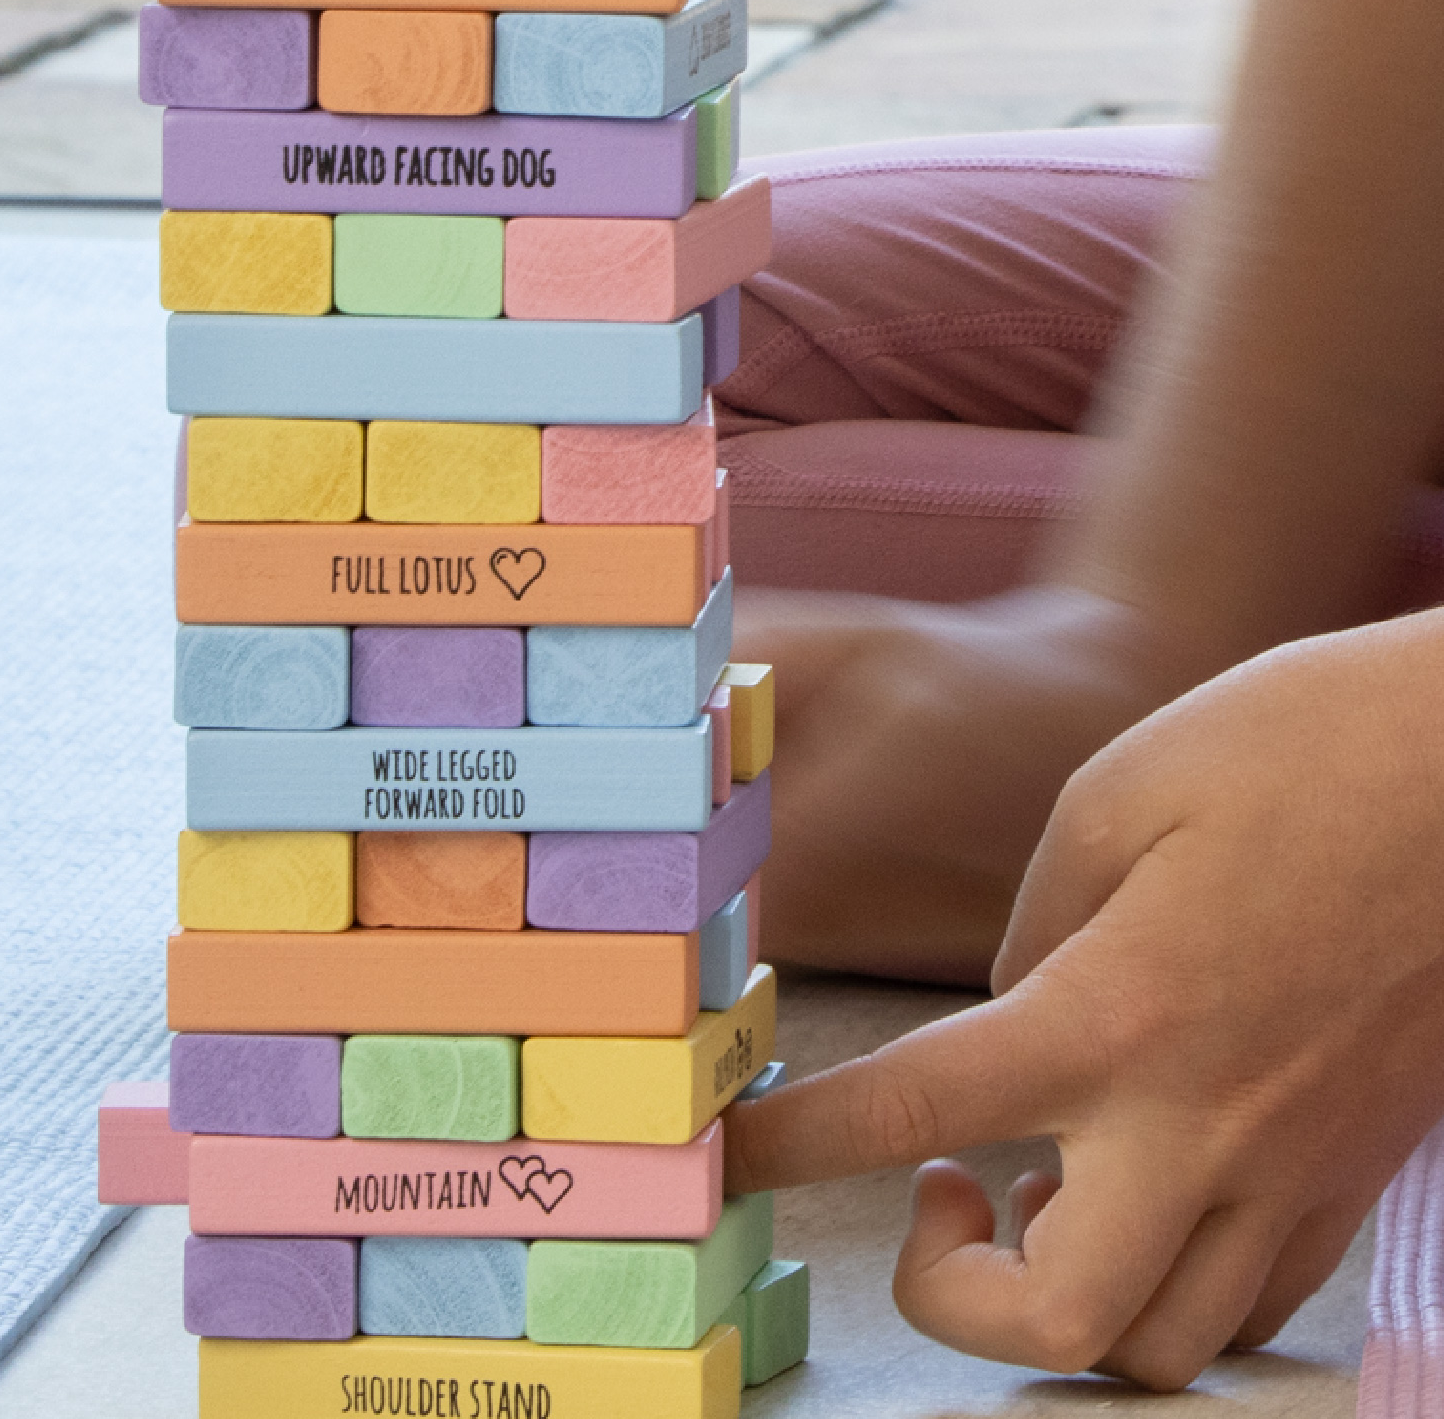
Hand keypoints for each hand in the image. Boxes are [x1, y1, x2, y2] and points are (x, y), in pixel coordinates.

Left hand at [726, 611, 1443, 1387]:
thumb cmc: (1300, 747)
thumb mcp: (1117, 796)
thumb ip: (1034, 932)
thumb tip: (1006, 1018)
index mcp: (1115, 1013)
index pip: (911, 1113)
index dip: (794, 1149)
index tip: (729, 1161)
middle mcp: (1206, 1126)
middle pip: (1058, 1323)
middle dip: (954, 1299)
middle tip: (938, 1189)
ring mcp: (1298, 1171)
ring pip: (1165, 1344)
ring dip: (1067, 1295)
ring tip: (1038, 1179)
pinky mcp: (1362, 1176)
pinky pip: (1254, 1302)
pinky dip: (1171, 1279)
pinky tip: (1138, 1180)